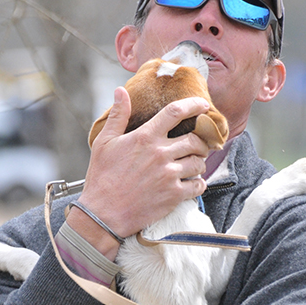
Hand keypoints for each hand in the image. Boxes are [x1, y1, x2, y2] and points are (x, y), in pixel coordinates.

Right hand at [72, 88, 210, 255]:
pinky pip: (199, 185)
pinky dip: (198, 183)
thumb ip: (118, 115)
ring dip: (198, 162)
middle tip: (196, 145)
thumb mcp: (104, 142)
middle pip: (195, 139)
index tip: (203, 105)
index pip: (176, 112)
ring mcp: (169, 175)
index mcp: (145, 137)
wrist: (103, 213)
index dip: (194, 105)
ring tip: (191, 165)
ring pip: (199, 162)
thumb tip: (120, 90)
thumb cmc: (102, 177)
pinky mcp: (174, 195)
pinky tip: (191, 183)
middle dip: (199, 141)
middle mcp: (160, 153)